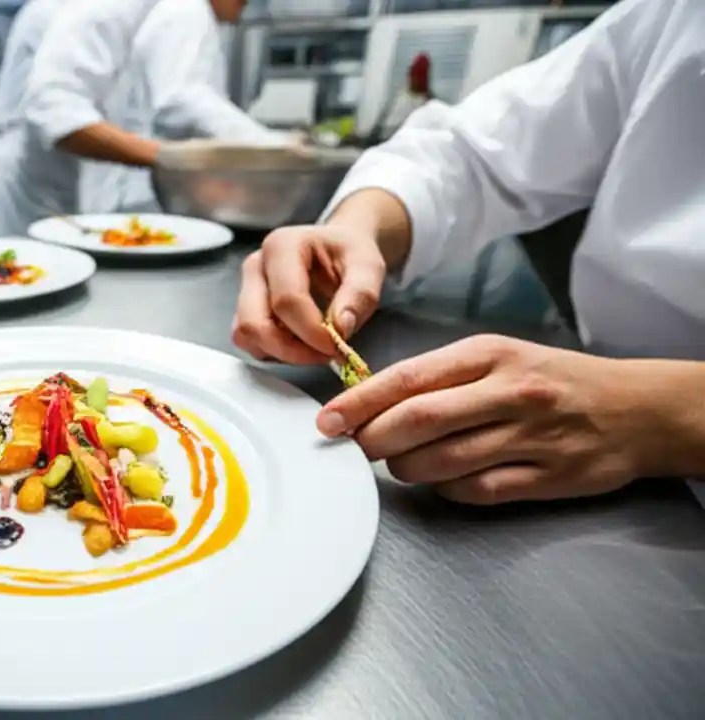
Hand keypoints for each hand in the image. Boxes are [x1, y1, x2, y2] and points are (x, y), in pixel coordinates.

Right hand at [232, 223, 386, 364]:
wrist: (337, 249)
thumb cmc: (349, 254)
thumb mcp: (368, 266)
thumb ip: (360, 294)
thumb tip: (341, 328)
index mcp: (282, 246)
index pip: (286, 300)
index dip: (311, 331)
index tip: (336, 346)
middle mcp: (255, 265)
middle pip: (255, 322)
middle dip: (290, 349)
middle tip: (324, 354)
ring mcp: (246, 287)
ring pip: (247, 335)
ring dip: (279, 353)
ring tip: (313, 350)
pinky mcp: (245, 307)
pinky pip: (249, 340)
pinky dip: (273, 351)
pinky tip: (300, 345)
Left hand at [316, 335, 663, 504]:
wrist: (635, 409)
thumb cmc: (551, 380)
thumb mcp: (496, 357)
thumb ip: (437, 376)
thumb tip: (368, 400)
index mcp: (489, 355)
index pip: (407, 378)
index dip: (359, 403)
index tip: (327, 420)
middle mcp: (509, 392)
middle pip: (417, 422)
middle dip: (372, 440)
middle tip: (354, 448)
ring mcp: (530, 437)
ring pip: (440, 462)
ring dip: (404, 468)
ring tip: (399, 463)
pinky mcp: (546, 477)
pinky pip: (475, 491)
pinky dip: (446, 489)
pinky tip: (443, 479)